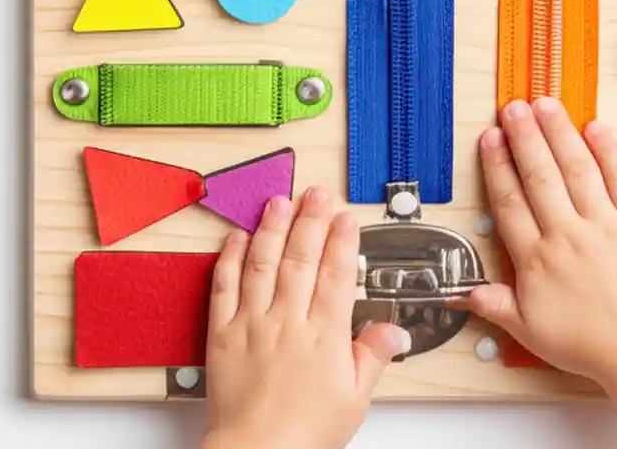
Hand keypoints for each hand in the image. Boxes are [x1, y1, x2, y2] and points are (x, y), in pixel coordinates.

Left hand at [201, 188, 410, 448]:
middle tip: (317, 193)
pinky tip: (238, 237)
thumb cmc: (305, 432)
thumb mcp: (355, 399)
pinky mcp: (221, 333)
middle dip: (311, 220)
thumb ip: (372, 357)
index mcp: (324, 334)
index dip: (342, 240)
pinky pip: (224, 286)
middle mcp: (288, 321)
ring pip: (263, 263)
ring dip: (272, 228)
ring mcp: (252, 323)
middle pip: (301, 258)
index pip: (336, 273)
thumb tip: (395, 330)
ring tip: (279, 201)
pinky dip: (230, 258)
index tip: (346, 216)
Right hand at [463, 98, 616, 384]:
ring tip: (544, 105)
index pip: (510, 202)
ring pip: (576, 169)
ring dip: (559, 133)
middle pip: (539, 176)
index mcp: (536, 259)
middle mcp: (567, 234)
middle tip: (512, 108)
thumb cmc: (588, 344)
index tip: (490, 139)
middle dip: (524, 137)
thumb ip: (495, 304)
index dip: (497, 166)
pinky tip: (595, 128)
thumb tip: (462, 293)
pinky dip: (610, 151)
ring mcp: (604, 225)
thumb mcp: (528, 331)